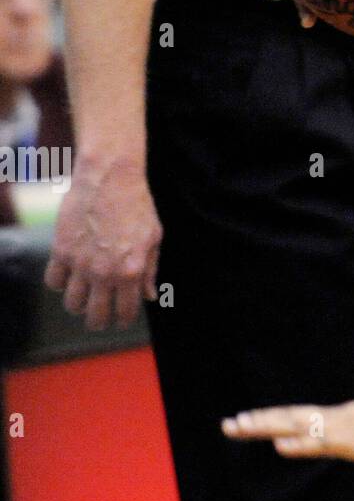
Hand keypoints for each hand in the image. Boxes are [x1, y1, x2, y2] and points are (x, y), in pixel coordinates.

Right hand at [44, 162, 161, 330]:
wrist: (110, 179)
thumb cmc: (137, 205)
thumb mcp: (154, 237)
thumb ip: (151, 270)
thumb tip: (149, 296)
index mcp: (130, 271)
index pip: (124, 312)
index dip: (123, 320)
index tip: (121, 320)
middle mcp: (104, 272)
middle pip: (95, 315)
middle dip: (99, 321)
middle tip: (100, 318)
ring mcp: (80, 263)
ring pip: (72, 303)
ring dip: (79, 305)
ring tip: (84, 298)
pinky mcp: (61, 251)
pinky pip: (53, 282)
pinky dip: (60, 284)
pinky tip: (68, 277)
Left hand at [222, 385, 353, 461]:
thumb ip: (348, 428)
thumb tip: (335, 434)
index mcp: (340, 414)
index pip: (298, 415)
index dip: (271, 418)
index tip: (245, 419)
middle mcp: (335, 417)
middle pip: (289, 417)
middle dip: (257, 422)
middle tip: (228, 424)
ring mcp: (342, 427)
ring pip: (297, 425)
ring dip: (266, 426)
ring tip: (239, 426)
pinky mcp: (353, 439)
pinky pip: (320, 441)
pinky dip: (298, 442)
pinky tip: (278, 443)